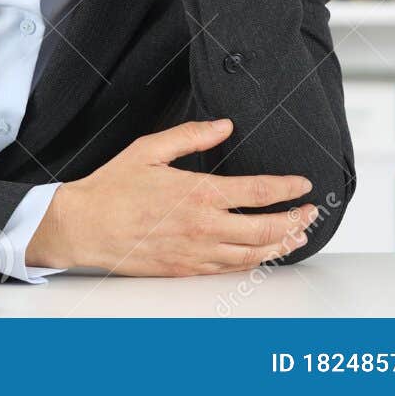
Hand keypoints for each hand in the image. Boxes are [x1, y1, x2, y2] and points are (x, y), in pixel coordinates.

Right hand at [24, 119, 318, 275]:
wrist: (84, 227)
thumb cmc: (111, 188)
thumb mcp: (148, 149)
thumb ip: (190, 135)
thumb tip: (224, 126)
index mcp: (197, 193)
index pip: (258, 192)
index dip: (287, 189)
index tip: (303, 184)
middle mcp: (203, 227)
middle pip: (266, 229)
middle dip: (295, 221)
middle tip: (310, 213)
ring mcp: (197, 253)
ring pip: (253, 254)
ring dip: (281, 245)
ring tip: (296, 236)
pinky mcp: (187, 270)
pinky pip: (230, 269)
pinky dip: (253, 262)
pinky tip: (260, 255)